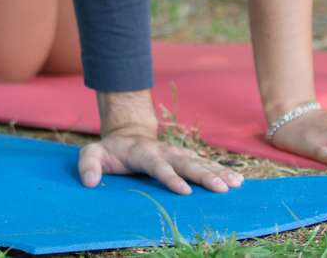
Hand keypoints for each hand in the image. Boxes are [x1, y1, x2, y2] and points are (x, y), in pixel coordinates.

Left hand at [78, 132, 244, 194]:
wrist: (128, 134)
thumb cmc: (110, 150)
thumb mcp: (93, 153)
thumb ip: (88, 164)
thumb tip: (89, 182)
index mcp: (143, 152)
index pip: (158, 166)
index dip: (170, 178)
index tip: (184, 191)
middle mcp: (164, 152)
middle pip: (186, 163)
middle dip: (205, 176)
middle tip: (222, 189)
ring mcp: (177, 153)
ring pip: (200, 162)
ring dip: (218, 173)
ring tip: (236, 184)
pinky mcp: (185, 157)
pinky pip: (205, 163)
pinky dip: (222, 171)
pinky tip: (238, 181)